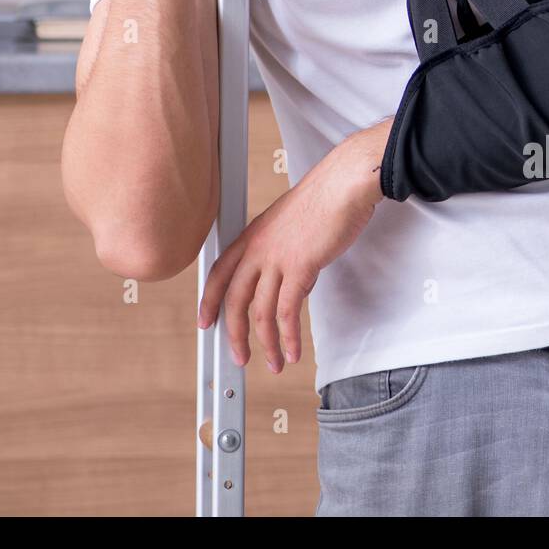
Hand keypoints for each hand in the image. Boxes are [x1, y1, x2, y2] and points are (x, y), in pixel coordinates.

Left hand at [195, 118, 392, 372]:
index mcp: (252, 235)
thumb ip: (284, 252)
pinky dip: (288, 337)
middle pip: (233, 299)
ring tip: (274, 363)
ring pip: (260, 312)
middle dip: (234, 334)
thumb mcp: (290, 223)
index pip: (220, 273)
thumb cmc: (325, 199)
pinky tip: (293, 351)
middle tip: (238, 357)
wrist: (343, 185)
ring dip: (266, 344)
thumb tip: (293, 280)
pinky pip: (287, 313)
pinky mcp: (299, 268)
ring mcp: (276, 258)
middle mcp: (258, 248)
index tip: (205, 321)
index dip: (209, 300)